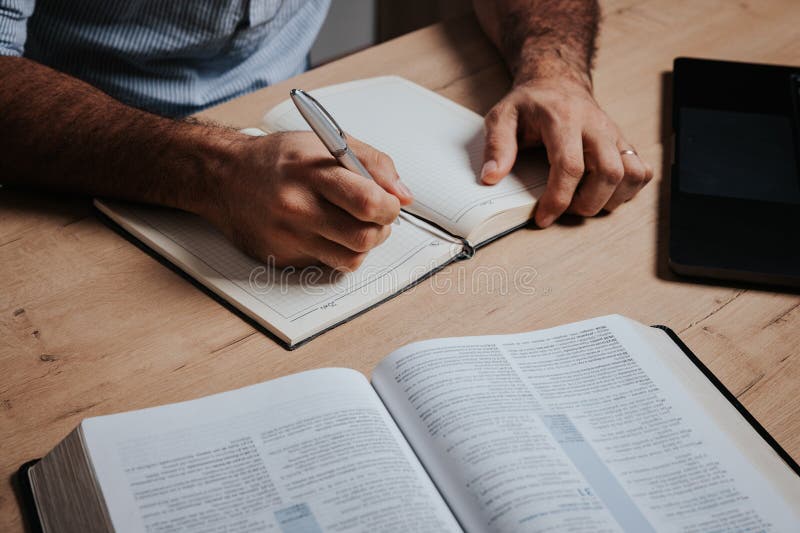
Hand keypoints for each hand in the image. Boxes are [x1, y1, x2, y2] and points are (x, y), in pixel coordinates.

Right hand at [203, 131, 412, 269]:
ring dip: (363, 245)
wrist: (224, 177)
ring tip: (354, 226)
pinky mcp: (283, 258)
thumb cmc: (280, 159)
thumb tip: (404, 196)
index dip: (390, 207)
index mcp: (312, 172)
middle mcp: (298, 207)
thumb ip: (373, 163)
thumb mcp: (328, 143)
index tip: (390, 203)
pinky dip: (336, 252)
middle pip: (364, 238)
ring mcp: (289, 236)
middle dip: (381, 229)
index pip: (368, 202)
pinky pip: (327, 265)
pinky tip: (326, 233)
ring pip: (351, 259)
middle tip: (376, 218)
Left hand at [480, 75, 652, 226]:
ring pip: (631, 174)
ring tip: (583, 203)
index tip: (543, 217)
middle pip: (609, 173)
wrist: (557, 82)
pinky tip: (604, 194)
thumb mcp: (502, 116)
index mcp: (564, 119)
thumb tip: (491, 177)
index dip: (558, 199)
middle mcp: (595, 126)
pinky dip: (628, 190)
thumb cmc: (530, 104)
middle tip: (564, 210)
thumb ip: (497, 145)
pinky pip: (641, 171)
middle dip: (587, 204)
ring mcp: (613, 135)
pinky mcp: (623, 144)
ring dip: (610, 199)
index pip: (570, 166)